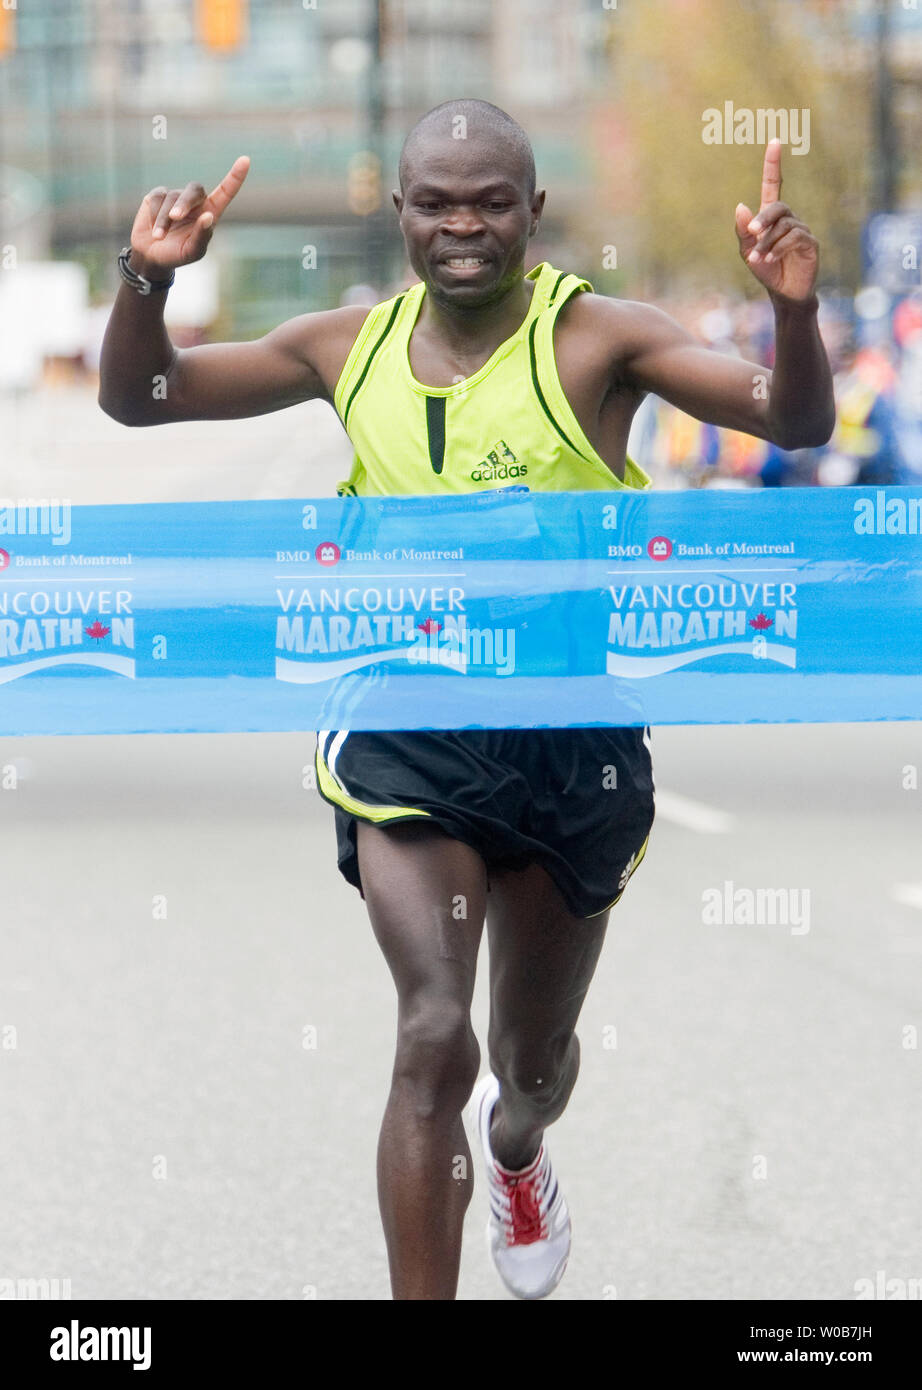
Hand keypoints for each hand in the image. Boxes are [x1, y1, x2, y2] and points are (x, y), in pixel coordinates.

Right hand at [128, 155, 249, 274]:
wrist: (151, 256)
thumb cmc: (177, 254)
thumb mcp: (192, 252)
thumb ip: (201, 236)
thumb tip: (208, 216)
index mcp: (209, 213)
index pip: (225, 192)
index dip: (235, 177)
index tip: (245, 160)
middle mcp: (195, 202)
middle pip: (195, 190)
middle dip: (184, 203)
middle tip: (175, 217)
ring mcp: (176, 196)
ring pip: (172, 197)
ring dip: (164, 219)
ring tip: (159, 236)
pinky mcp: (158, 195)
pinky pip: (157, 198)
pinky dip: (154, 215)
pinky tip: (153, 229)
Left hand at [735, 140, 817, 303]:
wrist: (783, 292)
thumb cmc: (765, 269)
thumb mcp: (747, 252)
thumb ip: (743, 231)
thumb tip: (741, 206)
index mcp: (771, 217)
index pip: (773, 184)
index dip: (773, 164)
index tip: (774, 141)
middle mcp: (788, 218)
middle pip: (777, 206)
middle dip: (763, 220)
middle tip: (752, 234)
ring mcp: (801, 229)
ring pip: (784, 225)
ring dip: (768, 242)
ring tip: (758, 259)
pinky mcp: (810, 243)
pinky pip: (794, 238)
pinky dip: (779, 248)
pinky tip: (769, 260)